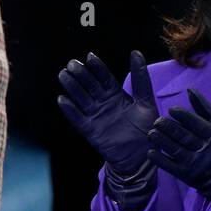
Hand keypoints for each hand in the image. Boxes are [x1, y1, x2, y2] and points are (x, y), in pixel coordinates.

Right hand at [57, 51, 157, 175]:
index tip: (90, 56)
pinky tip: (62, 100)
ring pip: (81, 98)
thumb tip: (135, 52)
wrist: (143, 158)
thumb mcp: (146, 101)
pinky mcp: (90, 131)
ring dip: (72, 87)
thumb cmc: (148, 129)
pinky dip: (70, 110)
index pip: (104, 78)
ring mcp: (96, 117)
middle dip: (81, 74)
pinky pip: (78, 119)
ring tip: (63, 75)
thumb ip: (141, 79)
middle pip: (89, 85)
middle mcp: (103, 104)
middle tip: (72, 64)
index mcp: (116, 95)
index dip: (97, 67)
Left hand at [147, 88, 210, 196]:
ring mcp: (196, 164)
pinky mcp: (186, 175)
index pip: (197, 125)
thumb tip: (189, 89)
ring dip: (162, 141)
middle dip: (169, 128)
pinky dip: (159, 159)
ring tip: (151, 133)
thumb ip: (203, 107)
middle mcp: (206, 150)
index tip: (171, 109)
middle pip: (185, 137)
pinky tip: (150, 152)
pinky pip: (170, 166)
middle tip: (157, 121)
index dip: (184, 116)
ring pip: (176, 150)